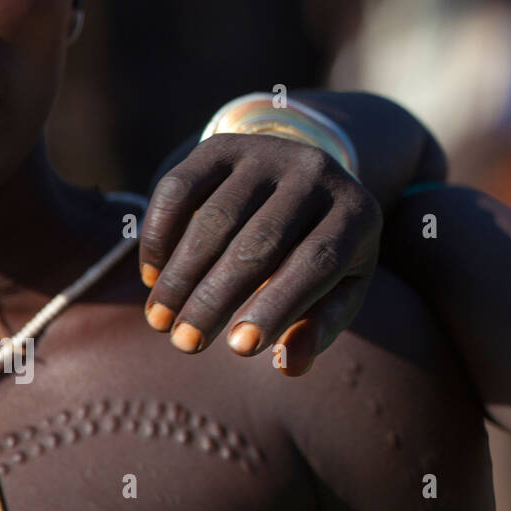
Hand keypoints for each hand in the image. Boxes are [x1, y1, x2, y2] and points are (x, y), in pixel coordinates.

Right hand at [137, 132, 379, 374]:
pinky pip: (181, 187)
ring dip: (182, 273)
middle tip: (184, 344)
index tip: (239, 349)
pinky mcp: (225, 144)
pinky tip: (153, 275)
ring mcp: (269, 152)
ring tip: (160, 320)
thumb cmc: (323, 253)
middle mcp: (317, 172)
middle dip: (217, 297)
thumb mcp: (339, 288)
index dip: (279, 305)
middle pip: (262, 242)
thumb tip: (290, 366)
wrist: (309, 178)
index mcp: (357, 214)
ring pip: (217, 217)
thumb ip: (319, 327)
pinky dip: (161, 233)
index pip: (319, 261)